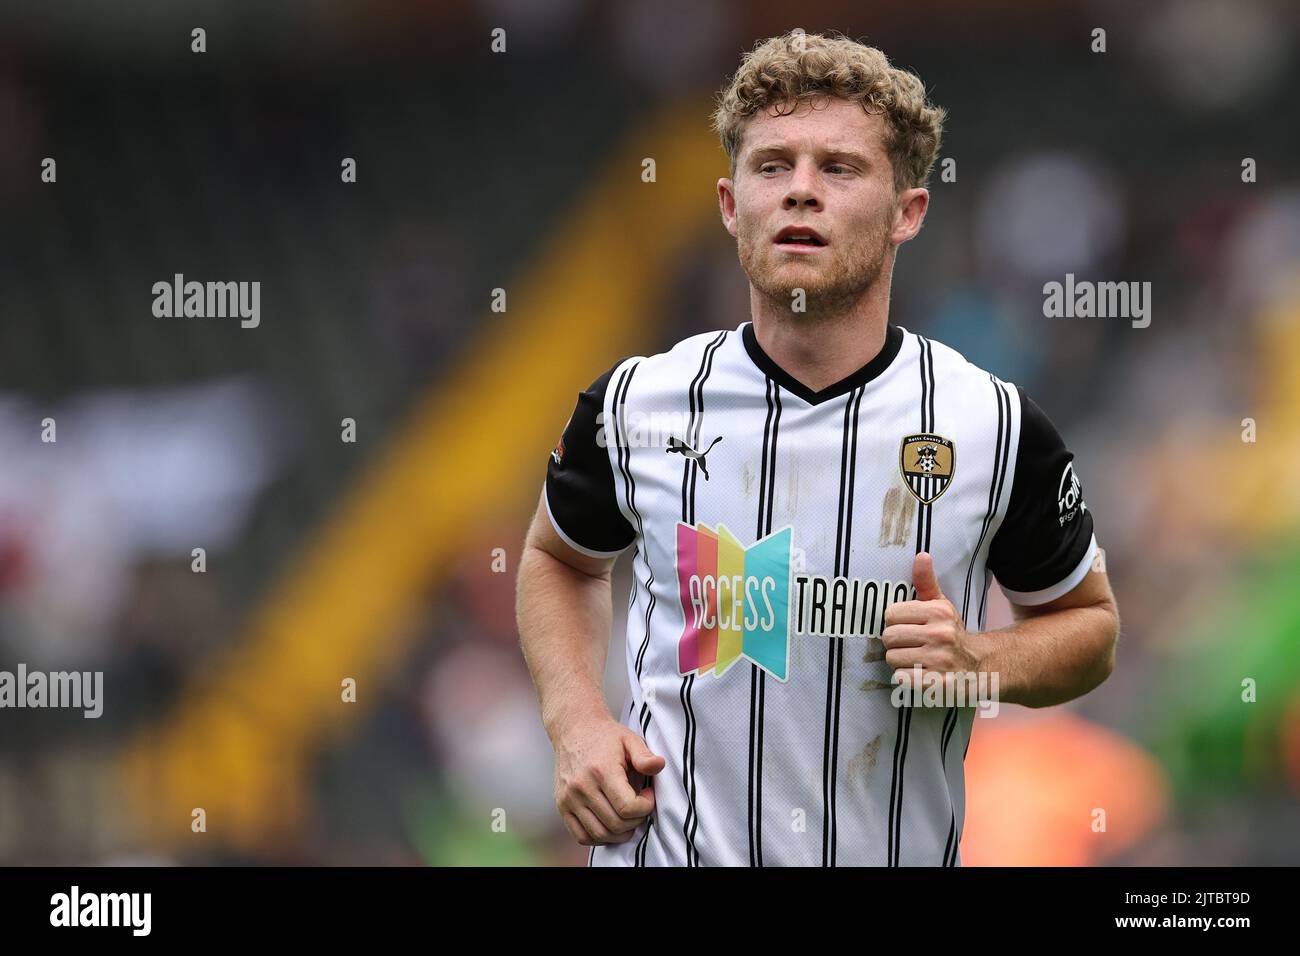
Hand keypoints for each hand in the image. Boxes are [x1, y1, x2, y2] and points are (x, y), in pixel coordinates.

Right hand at [551, 713, 664, 845]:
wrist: (574, 729)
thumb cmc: (605, 736)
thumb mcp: (630, 739)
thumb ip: (645, 755)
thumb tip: (659, 765)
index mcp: (601, 770)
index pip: (627, 807)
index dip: (645, 807)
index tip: (648, 795)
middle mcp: (582, 786)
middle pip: (615, 824)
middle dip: (635, 821)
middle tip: (640, 807)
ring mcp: (569, 798)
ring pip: (599, 834)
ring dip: (620, 833)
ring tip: (627, 817)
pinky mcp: (562, 805)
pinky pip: (581, 835)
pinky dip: (599, 837)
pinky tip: (610, 824)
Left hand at [882, 552, 981, 691]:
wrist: (981, 667)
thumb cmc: (951, 633)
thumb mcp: (941, 606)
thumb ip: (926, 582)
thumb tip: (921, 555)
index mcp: (938, 612)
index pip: (890, 614)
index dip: (895, 622)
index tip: (908, 627)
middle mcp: (940, 635)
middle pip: (888, 637)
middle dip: (895, 644)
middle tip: (911, 646)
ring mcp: (941, 661)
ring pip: (892, 659)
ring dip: (899, 662)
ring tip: (915, 660)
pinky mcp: (939, 684)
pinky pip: (902, 679)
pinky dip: (906, 678)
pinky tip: (919, 674)